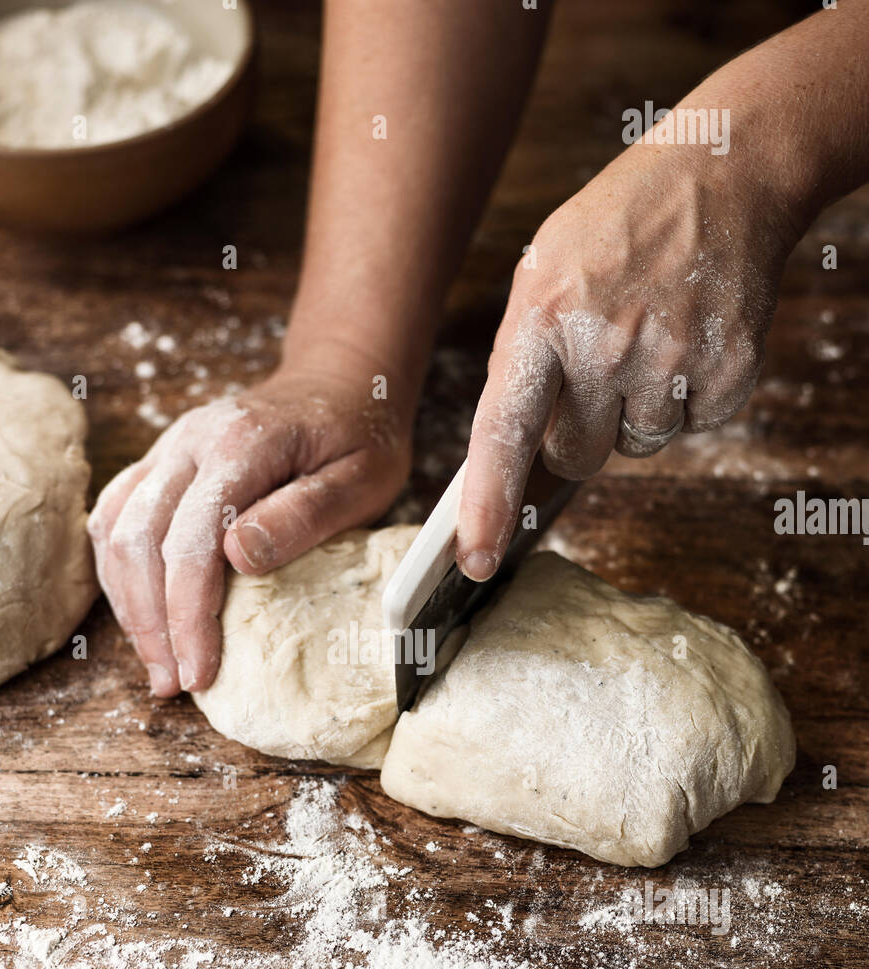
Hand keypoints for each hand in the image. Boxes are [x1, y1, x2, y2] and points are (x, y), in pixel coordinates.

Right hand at [88, 365, 411, 696]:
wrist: (339, 383)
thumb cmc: (359, 436)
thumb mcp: (362, 478)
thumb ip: (304, 514)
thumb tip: (238, 557)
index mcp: (238, 444)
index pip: (191, 541)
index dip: (188, 614)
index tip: (200, 671)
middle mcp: (188, 441)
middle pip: (138, 539)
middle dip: (152, 622)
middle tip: (174, 682)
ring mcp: (167, 449)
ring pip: (114, 530)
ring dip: (129, 604)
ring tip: (158, 663)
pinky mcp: (159, 463)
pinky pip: (115, 517)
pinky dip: (119, 573)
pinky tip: (142, 617)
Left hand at [457, 137, 799, 579]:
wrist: (722, 175)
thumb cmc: (617, 231)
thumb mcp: (541, 275)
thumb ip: (521, 363)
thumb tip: (510, 456)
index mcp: (541, 319)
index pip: (502, 433)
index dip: (488, 505)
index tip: (474, 559)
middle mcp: (603, 345)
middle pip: (574, 457)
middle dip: (579, 431)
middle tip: (597, 367)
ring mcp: (670, 360)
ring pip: (636, 446)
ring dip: (637, 410)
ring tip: (649, 336)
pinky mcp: (726, 372)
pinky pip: (690, 428)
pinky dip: (686, 398)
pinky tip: (687, 338)